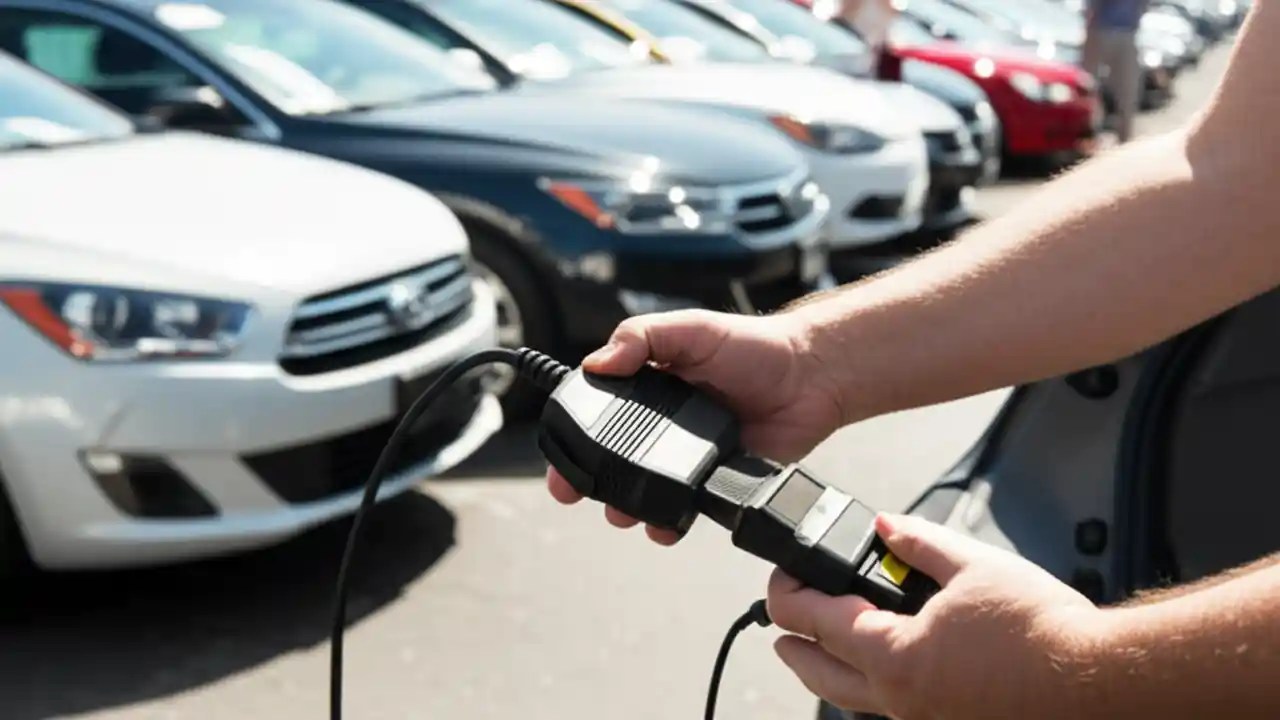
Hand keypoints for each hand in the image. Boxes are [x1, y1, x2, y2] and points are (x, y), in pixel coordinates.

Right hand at [546, 309, 845, 544]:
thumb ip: (642, 338)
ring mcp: (686, 454)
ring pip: (643, 489)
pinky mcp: (714, 480)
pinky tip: (663, 525)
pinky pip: (684, 507)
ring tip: (622, 513)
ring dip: (626, 505)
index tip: (558, 454)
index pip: (598, 411)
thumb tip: (596, 363)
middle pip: (612, 459)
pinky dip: (670, 521)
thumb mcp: (691, 328)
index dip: (573, 434)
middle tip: (577, 493)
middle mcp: (662, 423)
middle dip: (590, 481)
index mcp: (648, 383)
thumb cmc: (754, 345)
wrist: (812, 377)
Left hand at [768, 514, 1104, 719]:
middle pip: (819, 672)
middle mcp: (900, 698)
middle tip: (778, 624)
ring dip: (827, 670)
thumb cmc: (1044, 632)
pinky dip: (873, 687)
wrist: (1099, 683)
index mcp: (894, 657)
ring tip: (817, 650)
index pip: (814, 622)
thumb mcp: (974, 565)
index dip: (787, 594)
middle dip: (791, 644)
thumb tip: (887, 528)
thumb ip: (920, 542)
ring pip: (851, 699)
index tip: (781, 578)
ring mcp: (924, 718)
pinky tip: (887, 667)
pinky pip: (892, 709)